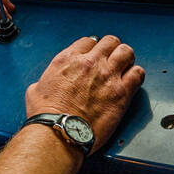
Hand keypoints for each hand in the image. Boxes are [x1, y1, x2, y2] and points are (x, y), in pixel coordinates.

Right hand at [24, 35, 144, 152]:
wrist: (60, 132)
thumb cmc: (47, 116)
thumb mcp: (35, 90)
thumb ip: (46, 81)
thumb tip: (45, 85)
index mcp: (68, 60)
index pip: (88, 41)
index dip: (92, 48)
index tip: (94, 56)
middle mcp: (90, 63)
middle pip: (110, 42)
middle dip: (111, 49)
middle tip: (111, 59)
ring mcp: (107, 76)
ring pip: (126, 52)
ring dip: (126, 58)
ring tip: (124, 66)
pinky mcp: (121, 93)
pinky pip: (137, 74)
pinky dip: (136, 75)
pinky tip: (132, 80)